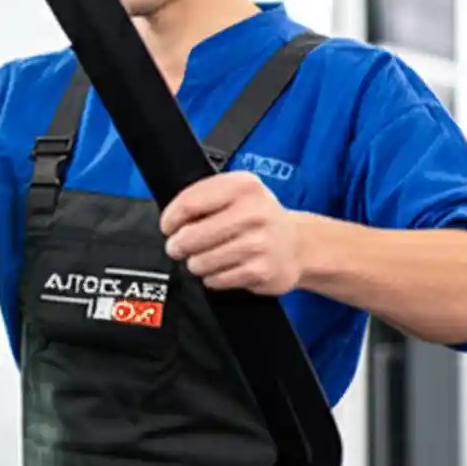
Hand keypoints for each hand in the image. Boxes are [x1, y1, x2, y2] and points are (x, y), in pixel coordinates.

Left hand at [158, 171, 302, 294]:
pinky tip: (223, 269)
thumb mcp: (236, 194)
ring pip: (200, 261)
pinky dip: (213, 278)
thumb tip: (171, 222)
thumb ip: (203, 199)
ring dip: (196, 263)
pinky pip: (216, 279)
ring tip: (205, 258)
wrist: (298, 244)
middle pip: (190, 236)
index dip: (170, 219)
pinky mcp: (261, 271)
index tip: (168, 227)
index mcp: (243, 186)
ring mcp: (258, 243)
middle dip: (178, 245)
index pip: (189, 203)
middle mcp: (253, 212)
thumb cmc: (257, 217)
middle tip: (179, 247)